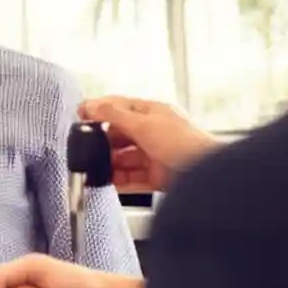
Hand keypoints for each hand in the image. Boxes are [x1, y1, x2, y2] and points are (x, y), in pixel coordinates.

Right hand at [80, 95, 217, 191]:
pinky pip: (132, 178)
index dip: (99, 110)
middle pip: (120, 135)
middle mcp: (154, 132)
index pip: (120, 107)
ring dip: (109, 163)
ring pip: (125, 158)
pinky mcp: (157, 177)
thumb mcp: (144, 124)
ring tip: (95, 167)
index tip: (80, 115)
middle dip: (103, 142)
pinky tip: (106, 182)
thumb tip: (92, 105)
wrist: (207, 174)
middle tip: (87, 148)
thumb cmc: (185, 143)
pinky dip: (118, 180)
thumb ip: (115, 115)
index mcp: (152, 112)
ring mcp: (155, 155)